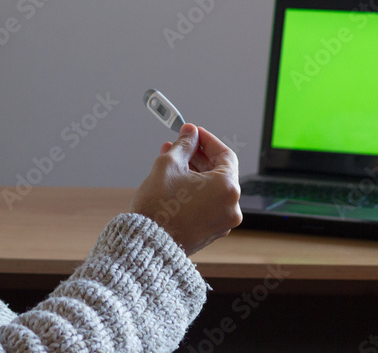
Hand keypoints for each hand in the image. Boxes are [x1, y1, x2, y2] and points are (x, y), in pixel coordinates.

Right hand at [129, 124, 242, 255]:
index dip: (207, 140)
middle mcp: (230, 207)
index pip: (225, 155)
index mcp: (227, 189)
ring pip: (212, 189)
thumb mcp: (169, 165)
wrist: (147, 243)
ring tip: (171, 161)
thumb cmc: (158, 207)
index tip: (193, 133)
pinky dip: (195, 191)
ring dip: (194, 173)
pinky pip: (207, 204)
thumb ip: (184, 145)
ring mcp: (222, 222)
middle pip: (219, 172)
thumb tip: (190, 134)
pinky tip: (175, 182)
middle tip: (180, 145)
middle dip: (197, 156)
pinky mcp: (210, 232)